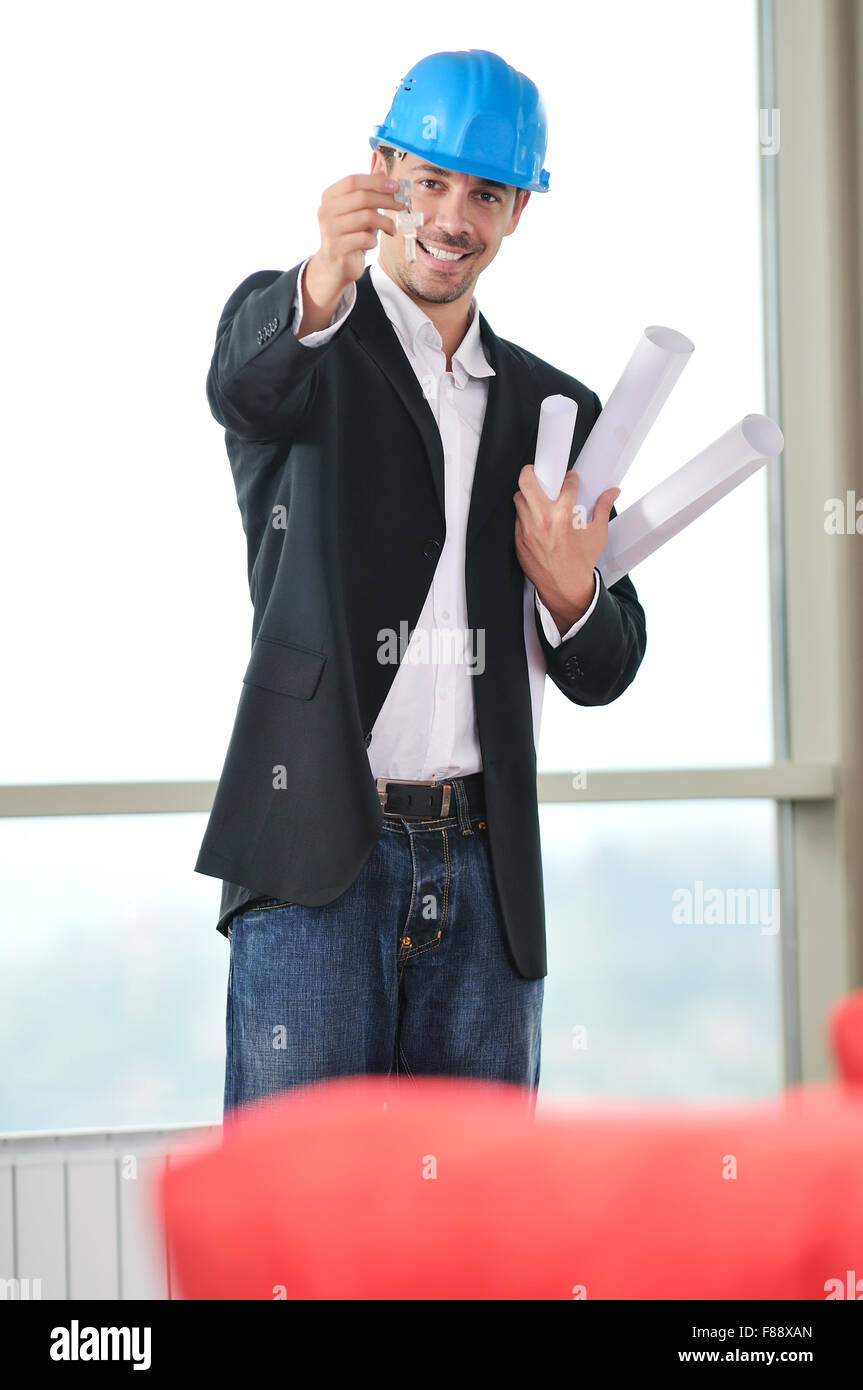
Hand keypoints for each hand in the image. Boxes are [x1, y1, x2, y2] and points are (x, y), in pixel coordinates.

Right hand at [303, 173, 401, 320]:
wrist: (335, 264)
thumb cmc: (350, 234)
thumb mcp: (358, 211)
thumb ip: (368, 192)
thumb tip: (384, 173)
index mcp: (329, 197)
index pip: (353, 181)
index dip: (376, 182)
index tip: (396, 186)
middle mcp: (326, 211)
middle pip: (363, 198)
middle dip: (387, 200)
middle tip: (402, 205)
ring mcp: (329, 230)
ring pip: (367, 218)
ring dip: (386, 223)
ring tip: (392, 229)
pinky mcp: (337, 248)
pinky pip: (365, 239)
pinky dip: (374, 241)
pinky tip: (372, 243)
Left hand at [513, 465, 619, 631]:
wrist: (565, 589)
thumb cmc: (581, 563)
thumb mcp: (597, 535)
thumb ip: (603, 509)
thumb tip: (612, 493)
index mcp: (563, 517)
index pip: (565, 484)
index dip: (569, 478)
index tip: (570, 479)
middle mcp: (542, 521)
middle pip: (527, 481)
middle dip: (532, 472)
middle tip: (539, 472)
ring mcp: (527, 530)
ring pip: (518, 498)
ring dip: (527, 494)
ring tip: (537, 497)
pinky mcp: (518, 540)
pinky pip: (517, 518)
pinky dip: (524, 514)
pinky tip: (534, 518)